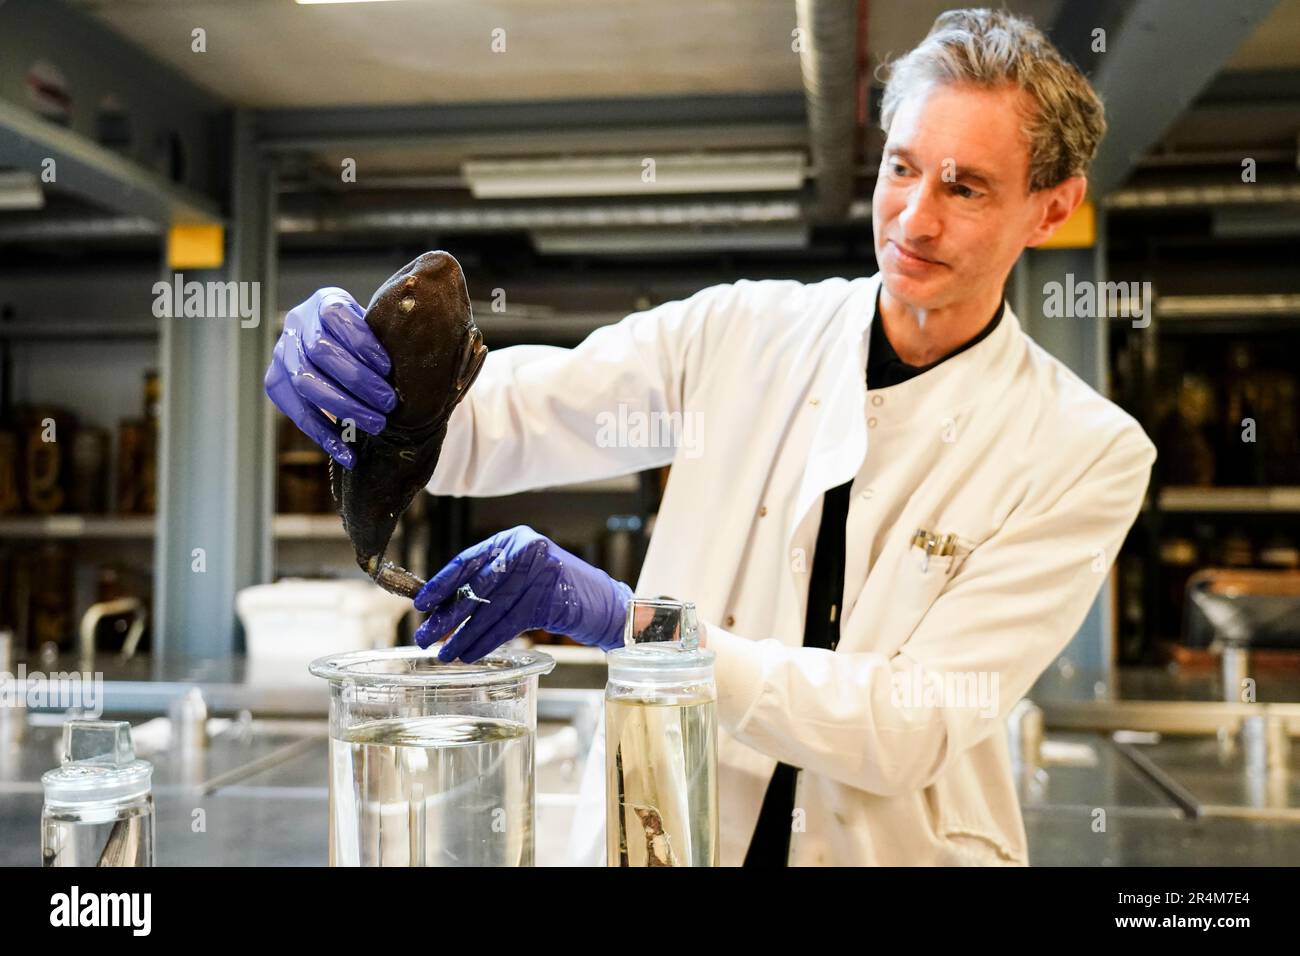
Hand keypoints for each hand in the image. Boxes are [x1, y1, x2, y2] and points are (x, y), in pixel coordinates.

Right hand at [264, 287, 396, 468]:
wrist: (340, 345)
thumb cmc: (371, 338)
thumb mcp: (379, 326)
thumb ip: (390, 337)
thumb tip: (417, 361)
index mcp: (325, 302)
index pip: (336, 316)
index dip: (361, 342)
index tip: (388, 366)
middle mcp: (298, 324)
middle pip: (320, 353)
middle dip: (358, 381)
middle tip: (389, 403)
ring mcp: (282, 353)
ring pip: (306, 382)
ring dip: (343, 407)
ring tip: (376, 424)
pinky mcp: (276, 382)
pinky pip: (296, 412)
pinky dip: (324, 435)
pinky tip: (349, 454)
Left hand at [413, 526, 633, 661]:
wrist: (607, 605)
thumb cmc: (559, 591)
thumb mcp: (523, 576)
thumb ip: (491, 582)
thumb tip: (444, 606)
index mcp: (513, 539)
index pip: (468, 560)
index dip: (441, 584)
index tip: (420, 604)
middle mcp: (525, 549)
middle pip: (476, 586)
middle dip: (447, 615)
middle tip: (425, 636)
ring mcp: (538, 571)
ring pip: (490, 609)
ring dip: (464, 635)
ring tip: (446, 653)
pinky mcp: (548, 596)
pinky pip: (508, 623)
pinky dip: (487, 641)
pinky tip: (472, 653)